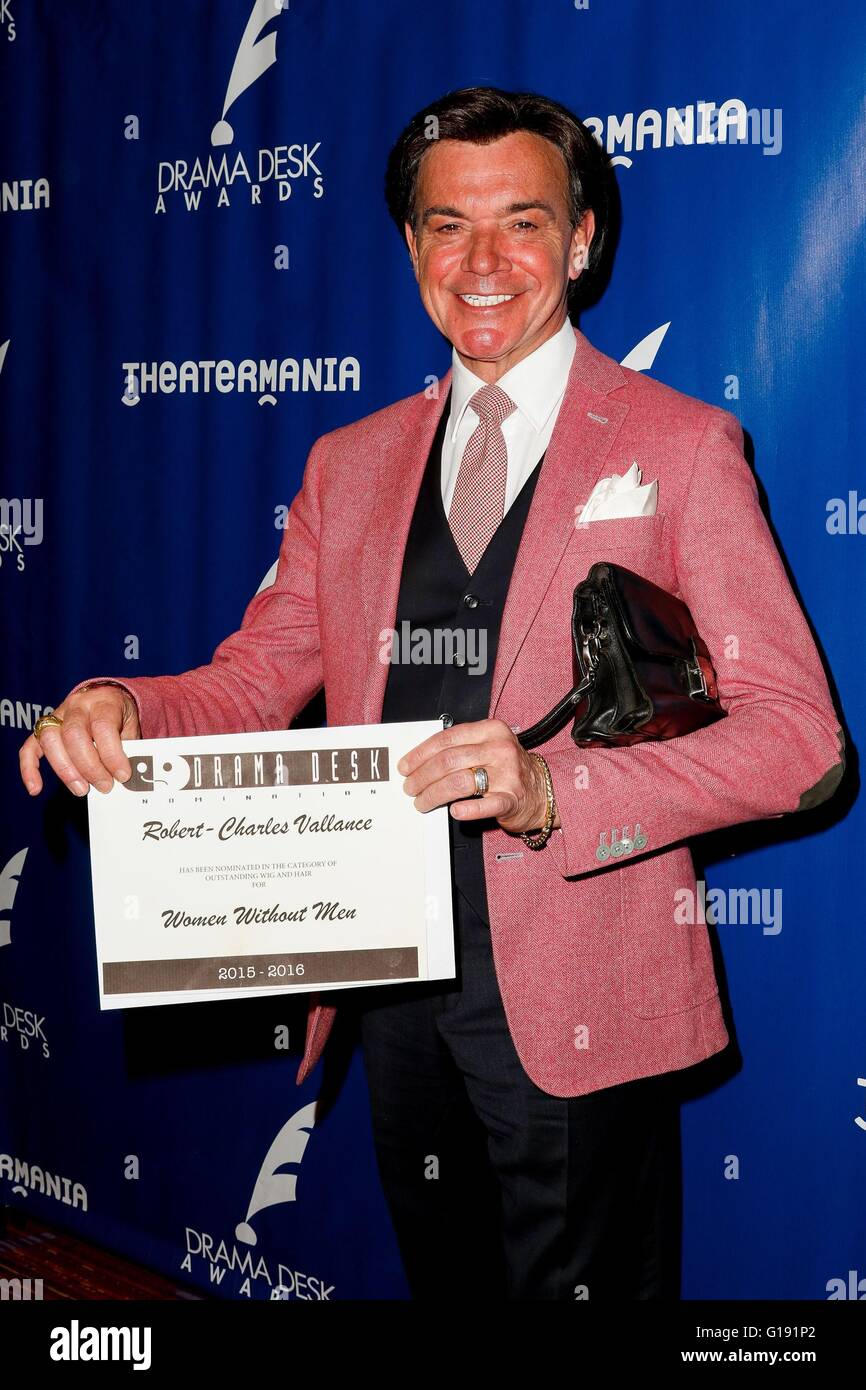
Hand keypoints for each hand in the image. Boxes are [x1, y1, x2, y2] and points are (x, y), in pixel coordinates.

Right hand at [19, 685, 139, 797]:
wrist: (106, 697)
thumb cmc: (120, 716)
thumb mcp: (131, 726)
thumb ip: (128, 749)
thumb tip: (124, 777)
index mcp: (103, 702)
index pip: (103, 727)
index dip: (112, 755)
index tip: (122, 775)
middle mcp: (78, 705)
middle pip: (74, 734)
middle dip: (89, 766)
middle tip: (104, 786)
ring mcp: (57, 715)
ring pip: (50, 740)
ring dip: (65, 770)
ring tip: (82, 789)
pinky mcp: (44, 729)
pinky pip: (29, 747)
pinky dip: (29, 769)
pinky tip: (35, 789)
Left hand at [396, 718, 559, 834]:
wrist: (543, 790)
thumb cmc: (510, 769)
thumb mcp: (489, 746)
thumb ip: (461, 747)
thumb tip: (421, 760)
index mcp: (491, 731)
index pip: (447, 738)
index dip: (421, 753)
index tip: (406, 765)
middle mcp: (499, 749)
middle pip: (448, 761)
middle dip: (422, 776)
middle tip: (410, 787)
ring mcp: (507, 774)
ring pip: (459, 782)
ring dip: (433, 794)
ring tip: (422, 801)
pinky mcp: (512, 799)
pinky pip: (485, 804)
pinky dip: (467, 809)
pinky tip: (454, 811)